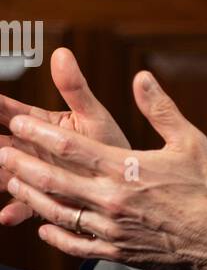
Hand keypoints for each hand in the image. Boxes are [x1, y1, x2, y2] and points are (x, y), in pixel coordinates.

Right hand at [0, 48, 130, 226]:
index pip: (7, 111)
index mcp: (41, 126)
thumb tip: (62, 54)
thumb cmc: (113, 145)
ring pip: (4, 174)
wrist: (130, 184)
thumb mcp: (93, 116)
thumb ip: (75, 89)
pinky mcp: (43, 201)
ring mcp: (35, 175)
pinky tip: (6, 216)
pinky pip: (23, 206)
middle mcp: (32, 150)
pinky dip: (14, 210)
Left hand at [0, 70, 206, 269]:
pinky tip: (44, 227)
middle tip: (0, 153)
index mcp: (126, 169)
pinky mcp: (118, 251)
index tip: (18, 123)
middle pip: (53, 180)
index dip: (38, 134)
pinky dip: (57, 235)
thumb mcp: (190, 141)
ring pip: (58, 213)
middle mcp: (112, 200)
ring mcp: (112, 229)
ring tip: (13, 183)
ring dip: (31, 197)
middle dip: (20, 164)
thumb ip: (160, 109)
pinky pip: (76, 245)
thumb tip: (141, 77)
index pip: (70, 148)